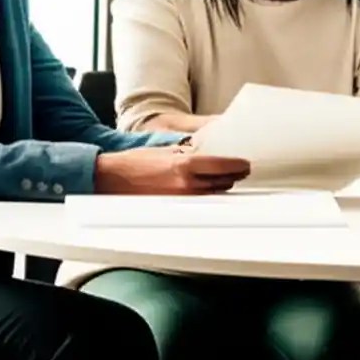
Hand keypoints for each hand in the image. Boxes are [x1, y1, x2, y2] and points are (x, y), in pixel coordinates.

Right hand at [94, 145, 249, 194]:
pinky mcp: (174, 208)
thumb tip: (209, 155)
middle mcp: (186, 185)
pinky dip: (206, 195)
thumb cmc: (136, 162)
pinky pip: (199, 202)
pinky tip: (207, 189)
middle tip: (239, 171)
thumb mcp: (166, 150)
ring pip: (213, 194)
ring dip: (221, 186)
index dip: (238, 166)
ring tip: (225, 179)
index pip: (223, 167)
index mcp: (185, 165)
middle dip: (232, 177)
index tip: (245, 164)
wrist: (113, 179)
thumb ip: (189, 154)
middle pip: (222, 183)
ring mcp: (181, 200)